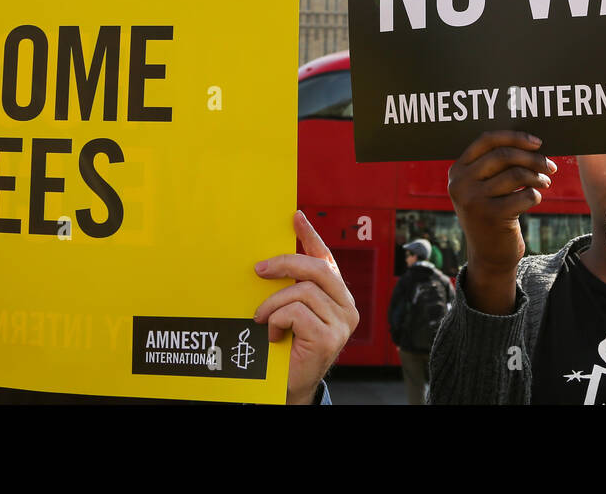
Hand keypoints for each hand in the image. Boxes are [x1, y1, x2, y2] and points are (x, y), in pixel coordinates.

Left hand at [253, 211, 358, 404]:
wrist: (290, 387)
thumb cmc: (288, 349)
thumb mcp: (290, 312)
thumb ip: (291, 289)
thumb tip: (269, 261)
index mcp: (337, 296)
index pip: (326, 259)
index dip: (311, 237)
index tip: (296, 217)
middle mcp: (347, 306)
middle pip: (317, 269)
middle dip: (284, 263)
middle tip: (259, 270)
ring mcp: (342, 323)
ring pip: (302, 292)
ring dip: (273, 304)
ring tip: (262, 319)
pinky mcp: (330, 338)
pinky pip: (296, 313)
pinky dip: (277, 321)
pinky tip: (275, 335)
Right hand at [447, 131, 554, 312]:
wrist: (489, 255)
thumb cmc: (492, 213)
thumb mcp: (482, 188)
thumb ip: (495, 165)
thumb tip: (530, 142)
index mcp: (457, 170)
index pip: (486, 140)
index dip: (515, 137)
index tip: (537, 142)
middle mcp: (460, 183)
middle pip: (504, 156)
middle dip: (533, 158)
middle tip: (550, 166)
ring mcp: (473, 200)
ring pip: (516, 175)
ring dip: (538, 177)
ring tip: (545, 182)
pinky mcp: (491, 216)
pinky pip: (525, 195)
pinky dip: (535, 195)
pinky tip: (535, 199)